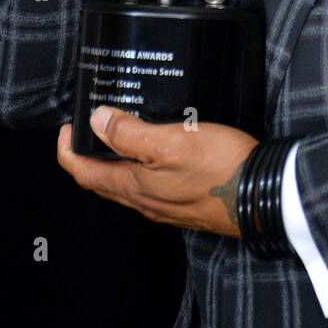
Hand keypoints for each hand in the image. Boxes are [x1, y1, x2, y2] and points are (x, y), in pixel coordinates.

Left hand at [56, 108, 258, 235]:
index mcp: (134, 186)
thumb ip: (130, 133)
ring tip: (118, 135)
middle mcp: (145, 202)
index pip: (84, 173)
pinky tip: (155, 155)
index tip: (66, 129)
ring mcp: (165, 206)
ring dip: (113, 164)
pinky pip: (150, 189)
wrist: (261, 196)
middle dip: (87, 158)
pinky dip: (139, 170)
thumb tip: (96, 121)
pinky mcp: (185, 204)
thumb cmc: (219, 168)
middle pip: (102, 182)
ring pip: (126, 186)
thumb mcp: (170, 141)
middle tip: (85, 130)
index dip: (67, 152)